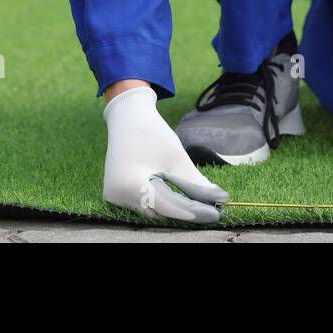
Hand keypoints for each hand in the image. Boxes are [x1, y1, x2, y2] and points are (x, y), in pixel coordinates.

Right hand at [102, 86, 228, 222]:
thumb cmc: (153, 134)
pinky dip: (162, 203)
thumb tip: (218, 200)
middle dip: (186, 211)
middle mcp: (118, 195)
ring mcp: (114, 196)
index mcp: (131, 183)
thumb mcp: (178, 159)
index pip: (168, 206)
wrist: (128, 118)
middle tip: (213, 208)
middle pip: (160, 211)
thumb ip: (196, 184)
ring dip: (175, 208)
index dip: (194, 212)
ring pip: (153, 210)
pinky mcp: (116, 195)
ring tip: (199, 204)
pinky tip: (179, 199)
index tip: (218, 213)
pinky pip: (144, 204)